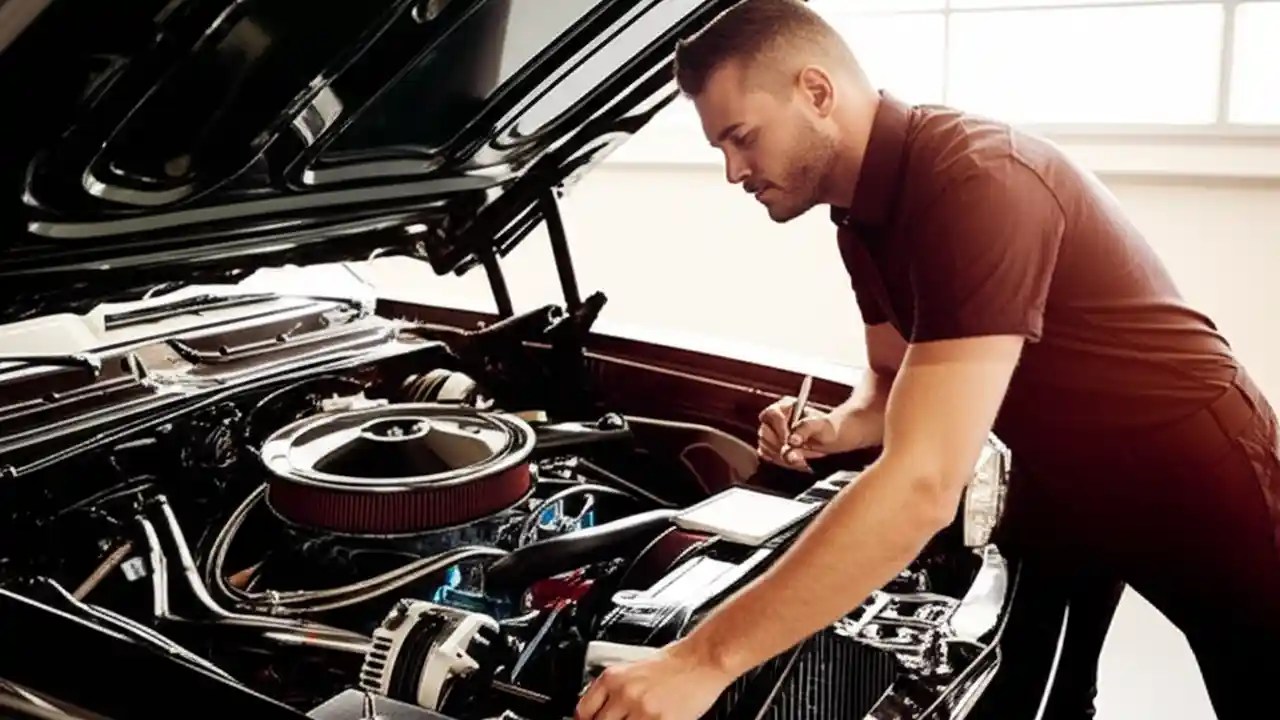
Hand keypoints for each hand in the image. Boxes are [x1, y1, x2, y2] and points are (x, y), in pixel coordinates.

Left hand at [574, 643, 733, 719]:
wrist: (702, 659)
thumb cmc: (674, 662)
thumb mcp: (633, 668)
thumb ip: (613, 690)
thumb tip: (600, 710)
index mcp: (613, 677)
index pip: (583, 711)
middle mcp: (624, 693)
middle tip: (619, 719)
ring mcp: (641, 710)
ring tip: (635, 718)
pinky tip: (650, 719)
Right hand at [756, 396, 840, 471]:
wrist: (830, 440)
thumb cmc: (826, 428)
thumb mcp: (820, 425)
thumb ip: (806, 430)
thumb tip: (792, 441)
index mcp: (785, 407)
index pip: (771, 414)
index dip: (779, 429)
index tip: (789, 441)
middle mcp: (775, 419)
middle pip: (765, 432)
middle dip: (781, 445)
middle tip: (797, 453)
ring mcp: (771, 433)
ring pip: (765, 445)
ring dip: (781, 455)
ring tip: (800, 458)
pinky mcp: (770, 447)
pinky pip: (767, 455)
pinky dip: (779, 460)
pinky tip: (794, 460)